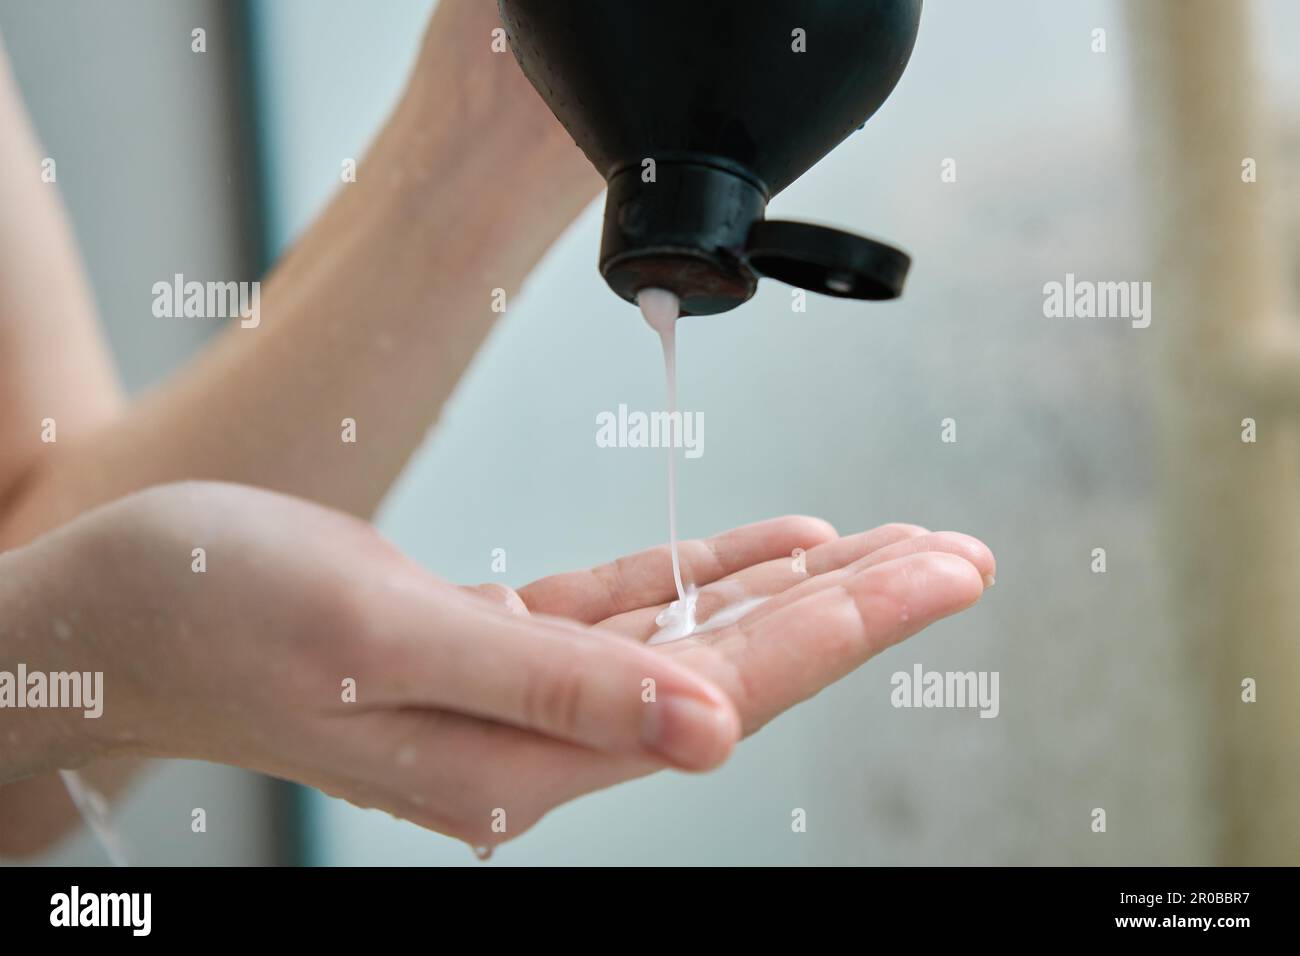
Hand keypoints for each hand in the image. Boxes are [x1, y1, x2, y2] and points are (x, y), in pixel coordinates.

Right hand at [0, 482, 991, 851]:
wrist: (117, 603)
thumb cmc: (219, 617)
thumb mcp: (381, 643)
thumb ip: (553, 687)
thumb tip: (712, 729)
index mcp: (519, 758)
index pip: (724, 694)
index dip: (843, 631)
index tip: (939, 576)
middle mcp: (538, 740)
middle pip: (735, 669)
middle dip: (856, 609)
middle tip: (962, 555)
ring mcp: (521, 693)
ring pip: (694, 638)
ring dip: (794, 589)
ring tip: (896, 547)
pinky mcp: (491, 644)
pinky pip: (625, 611)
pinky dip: (702, 576)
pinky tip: (771, 549)